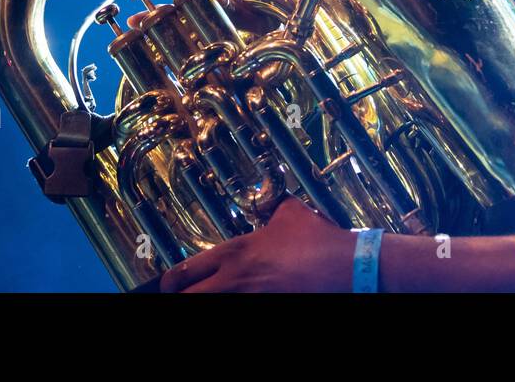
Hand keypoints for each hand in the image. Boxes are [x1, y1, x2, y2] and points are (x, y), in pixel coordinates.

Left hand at [160, 197, 357, 291]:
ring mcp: (252, 299)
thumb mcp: (290, 212)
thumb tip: (271, 203)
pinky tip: (245, 298)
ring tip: (213, 294)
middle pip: (190, 297)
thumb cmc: (319, 240)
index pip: (186, 270)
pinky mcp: (268, 307)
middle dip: (183, 296)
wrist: (345, 266)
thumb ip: (273, 208)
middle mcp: (237, 280)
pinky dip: (238, 305)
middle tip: (181, 295)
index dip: (171, 280)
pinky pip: (242, 311)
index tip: (169, 283)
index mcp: (236, 253)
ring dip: (211, 301)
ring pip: (214, 306)